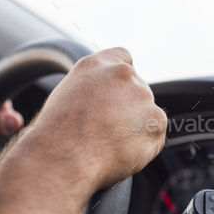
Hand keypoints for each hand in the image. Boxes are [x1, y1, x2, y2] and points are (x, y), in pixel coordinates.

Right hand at [26, 48, 165, 189]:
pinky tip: (119, 152)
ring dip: (135, 128)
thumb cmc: (57, 133)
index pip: (122, 58)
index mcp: (98, 65)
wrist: (66, 155)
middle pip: (137, 89)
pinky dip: (142, 146)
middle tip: (107, 130)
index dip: (121, 79)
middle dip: (127, 108)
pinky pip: (154, 136)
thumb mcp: (64, 97)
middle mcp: (124, 75)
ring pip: (146, 114)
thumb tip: (101, 100)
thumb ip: (89, 88)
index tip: (116, 94)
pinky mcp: (155, 123)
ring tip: (109, 144)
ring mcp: (143, 98)